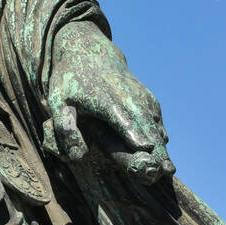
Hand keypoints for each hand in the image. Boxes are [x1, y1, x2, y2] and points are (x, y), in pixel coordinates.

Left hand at [43, 21, 175, 184]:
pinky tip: (164, 157)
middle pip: (145, 124)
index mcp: (105, 99)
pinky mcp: (149, 100)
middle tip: (163, 172)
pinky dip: (161, 137)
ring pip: (156, 124)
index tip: (146, 148)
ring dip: (163, 146)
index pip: (122, 118)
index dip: (134, 132)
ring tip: (167, 170)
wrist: (90, 52)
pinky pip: (158, 121)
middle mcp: (129, 98)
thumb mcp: (58, 101)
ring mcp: (142, 97)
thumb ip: (65, 128)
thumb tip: (78, 158)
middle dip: (155, 148)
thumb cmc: (70, 80)